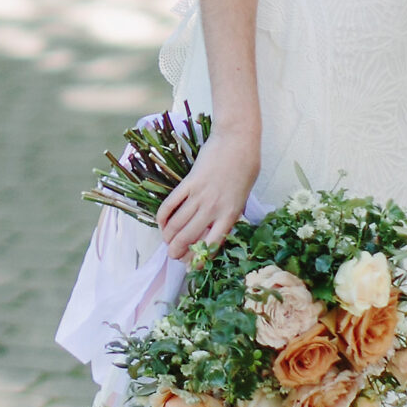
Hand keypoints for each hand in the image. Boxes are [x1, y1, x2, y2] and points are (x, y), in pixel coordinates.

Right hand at [157, 122, 263, 260]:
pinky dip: (163, 216)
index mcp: (231, 214)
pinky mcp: (189, 182)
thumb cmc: (246, 166)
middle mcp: (214, 208)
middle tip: (172, 255)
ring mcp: (200, 195)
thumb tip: (217, 227)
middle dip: (177, 250)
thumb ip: (230, 212)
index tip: (191, 266)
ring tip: (166, 241)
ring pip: (177, 223)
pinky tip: (161, 223)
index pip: (212, 244)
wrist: (238, 140)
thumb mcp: (244, 195)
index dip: (199, 259)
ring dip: (168, 236)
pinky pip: (171, 204)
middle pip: (189, 236)